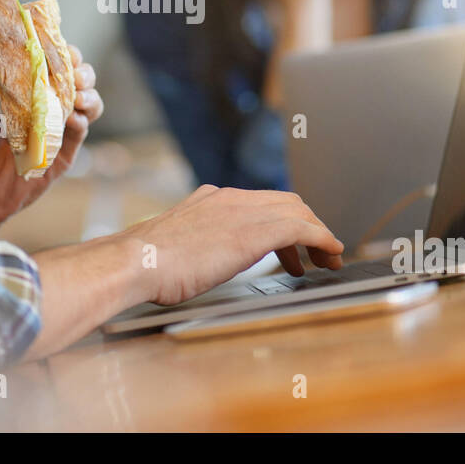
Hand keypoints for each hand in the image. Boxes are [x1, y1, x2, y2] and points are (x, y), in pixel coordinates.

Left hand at [0, 44, 103, 244]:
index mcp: (22, 90)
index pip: (48, 63)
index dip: (60, 53)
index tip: (63, 50)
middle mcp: (43, 105)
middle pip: (76, 80)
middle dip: (81, 72)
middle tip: (76, 75)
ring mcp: (56, 129)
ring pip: (86, 104)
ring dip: (88, 96)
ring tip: (77, 98)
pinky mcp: (62, 154)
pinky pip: (79, 134)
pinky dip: (81, 123)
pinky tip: (73, 119)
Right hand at [117, 184, 344, 305]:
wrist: (134, 262)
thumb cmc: (144, 264)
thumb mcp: (174, 246)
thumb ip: (194, 245)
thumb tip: (198, 261)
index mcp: (211, 200)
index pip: (261, 203)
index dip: (285, 222)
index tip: (293, 247)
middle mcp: (229, 198)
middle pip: (285, 202)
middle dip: (307, 226)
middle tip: (318, 255)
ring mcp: (240, 211)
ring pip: (297, 211)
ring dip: (319, 234)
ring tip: (328, 260)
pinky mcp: (252, 231)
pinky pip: (300, 227)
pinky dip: (321, 238)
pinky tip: (330, 253)